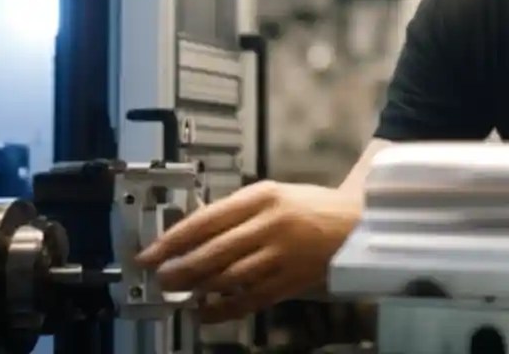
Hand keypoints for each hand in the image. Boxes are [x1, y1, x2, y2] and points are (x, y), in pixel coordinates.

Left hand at [135, 180, 361, 322]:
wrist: (358, 224)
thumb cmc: (311, 208)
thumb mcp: (273, 195)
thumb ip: (235, 212)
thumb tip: (191, 232)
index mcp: (262, 196)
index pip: (206, 219)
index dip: (173, 239)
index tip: (150, 252)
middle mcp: (270, 223)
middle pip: (214, 251)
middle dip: (180, 268)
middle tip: (160, 278)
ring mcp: (282, 254)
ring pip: (229, 276)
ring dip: (198, 287)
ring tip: (179, 292)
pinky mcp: (292, 279)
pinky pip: (250, 298)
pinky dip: (223, 309)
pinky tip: (205, 313)